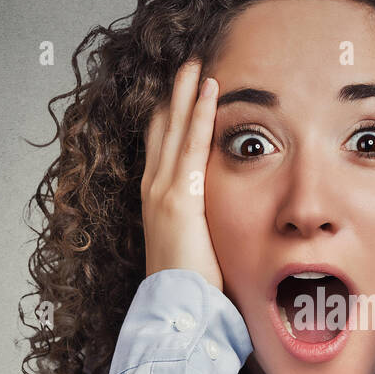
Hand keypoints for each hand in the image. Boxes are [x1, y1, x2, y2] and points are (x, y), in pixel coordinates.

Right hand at [141, 57, 223, 290]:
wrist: (177, 309)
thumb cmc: (191, 288)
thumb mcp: (195, 247)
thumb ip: (203, 228)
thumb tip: (220, 226)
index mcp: (157, 202)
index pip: (162, 149)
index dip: (168, 118)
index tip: (178, 94)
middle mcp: (154, 191)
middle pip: (163, 131)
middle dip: (174, 96)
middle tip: (186, 65)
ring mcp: (164, 192)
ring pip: (175, 130)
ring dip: (186, 95)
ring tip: (195, 64)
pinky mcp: (180, 198)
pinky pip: (193, 145)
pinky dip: (200, 115)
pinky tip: (209, 90)